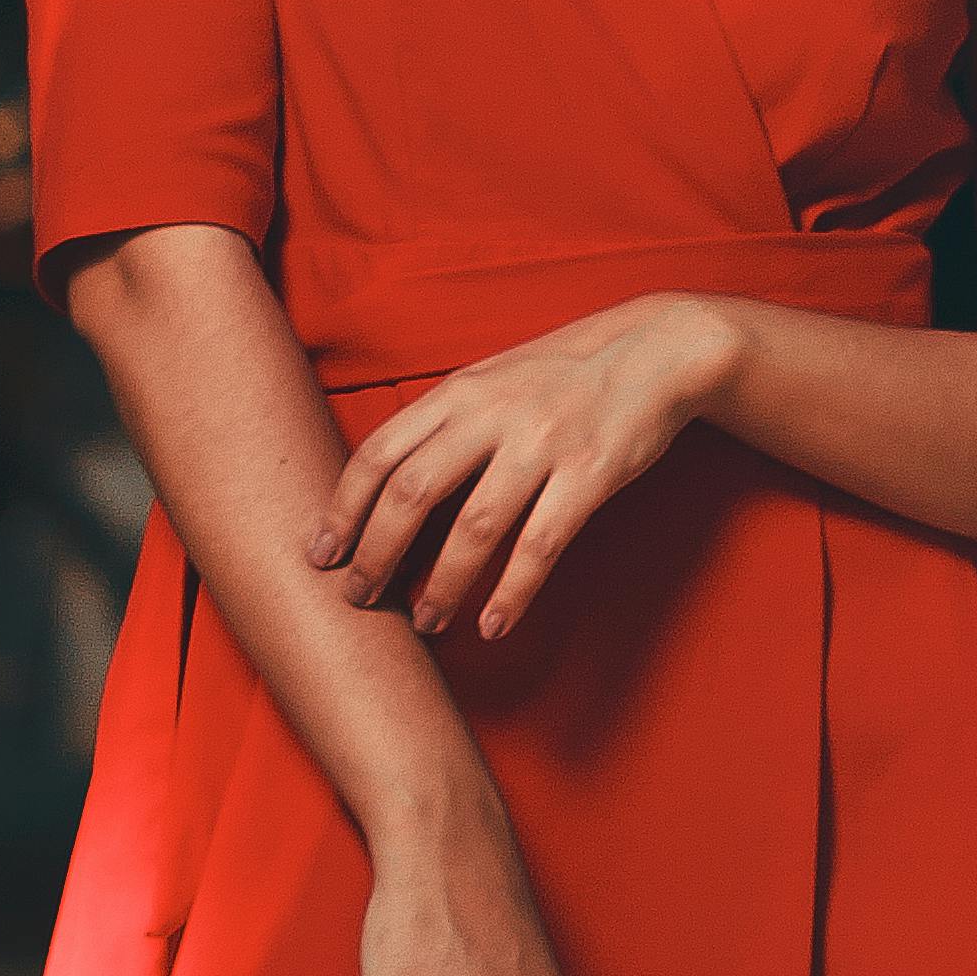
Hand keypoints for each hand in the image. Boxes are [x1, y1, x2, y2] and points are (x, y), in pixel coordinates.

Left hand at [307, 296, 735, 644]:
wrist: (656, 350)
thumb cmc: (563, 375)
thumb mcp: (491, 381)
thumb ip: (443, 424)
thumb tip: (385, 493)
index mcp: (459, 390)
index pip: (380, 452)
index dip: (343, 508)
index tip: (320, 553)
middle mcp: (493, 414)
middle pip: (413, 493)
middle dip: (377, 554)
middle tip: (358, 599)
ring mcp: (544, 443)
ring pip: (476, 527)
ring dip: (442, 585)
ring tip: (426, 623)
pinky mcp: (592, 473)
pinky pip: (542, 544)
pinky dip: (512, 592)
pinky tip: (492, 624)